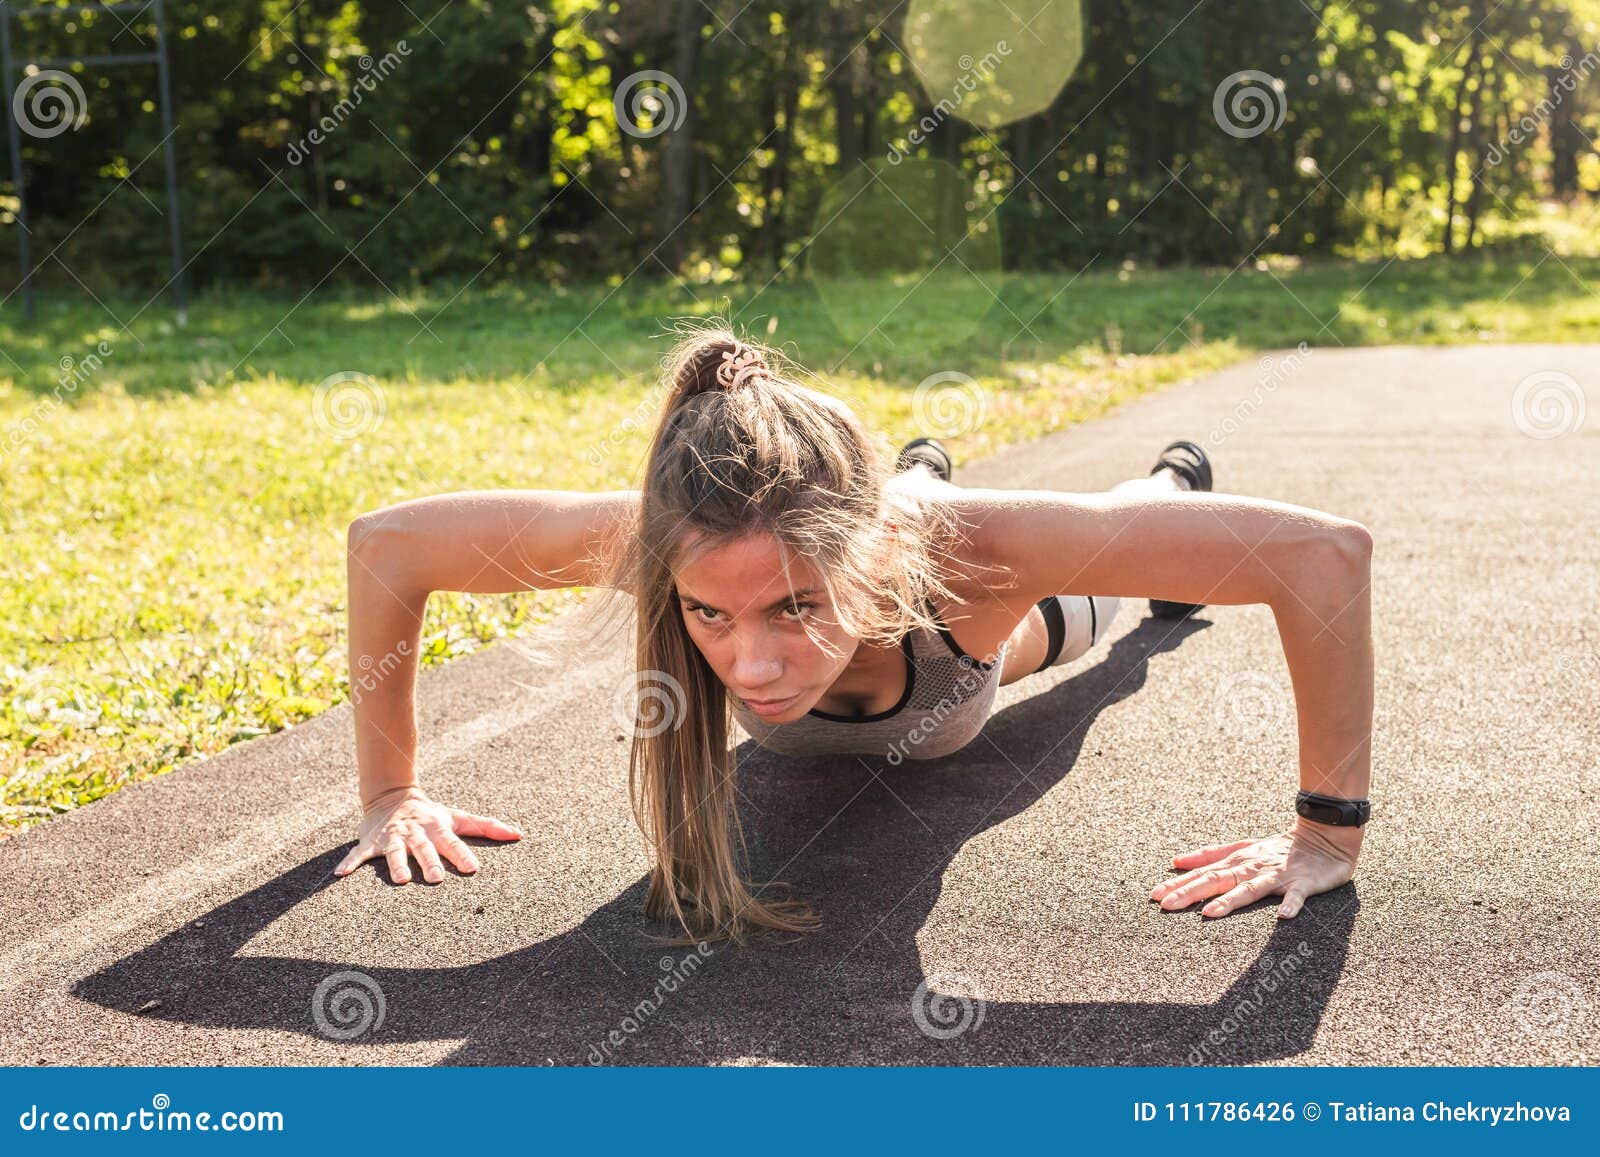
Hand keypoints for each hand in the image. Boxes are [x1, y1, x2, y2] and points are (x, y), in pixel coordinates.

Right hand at [333, 785, 522, 883]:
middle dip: (430, 862)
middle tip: (437, 879)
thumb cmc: (431, 814)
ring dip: (396, 865)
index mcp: (437, 827)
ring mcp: (392, 837)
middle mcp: (415, 833)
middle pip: (424, 849)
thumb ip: (487, 827)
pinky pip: (358, 853)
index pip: (452, 841)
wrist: (391, 796)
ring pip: (394, 852)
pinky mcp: (370, 842)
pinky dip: (349, 862)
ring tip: (401, 881)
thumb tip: (519, 834)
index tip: (473, 869)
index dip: (462, 853)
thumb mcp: (458, 817)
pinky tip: (340, 874)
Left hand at [1149, 818, 1361, 917]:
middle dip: (1189, 893)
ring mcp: (1276, 875)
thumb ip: (1209, 855)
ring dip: (1230, 901)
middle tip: (1165, 906)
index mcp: (1237, 861)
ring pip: (1249, 889)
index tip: (1154, 896)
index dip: (1178, 884)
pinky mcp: (1302, 883)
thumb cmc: (1279, 848)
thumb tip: (1176, 861)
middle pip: (1216, 880)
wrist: (1323, 835)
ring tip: (1209, 914)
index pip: (1202, 873)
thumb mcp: (1241, 848)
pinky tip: (1283, 917)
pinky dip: (1291, 905)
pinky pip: (1296, 896)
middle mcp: (1251, 867)